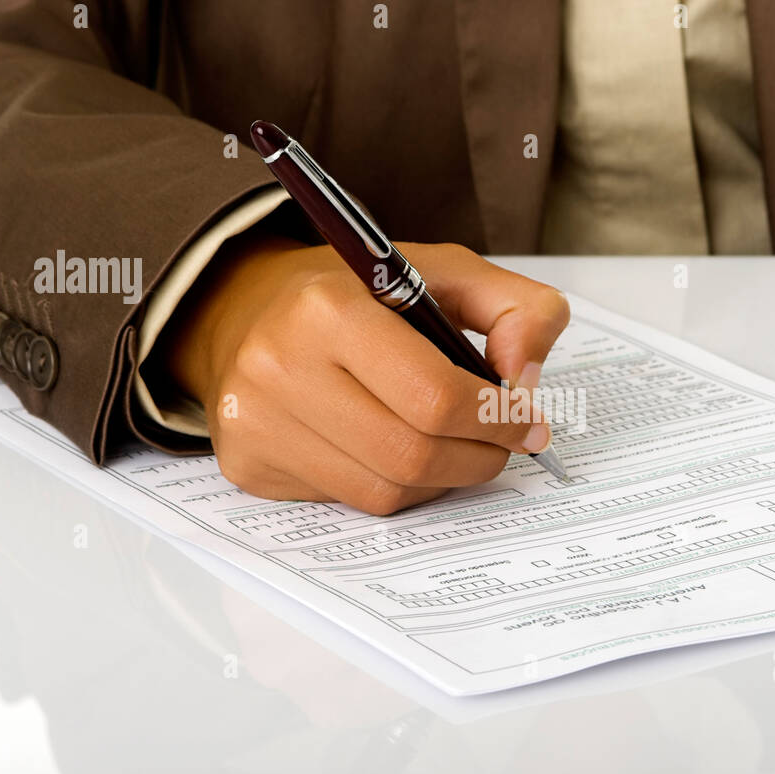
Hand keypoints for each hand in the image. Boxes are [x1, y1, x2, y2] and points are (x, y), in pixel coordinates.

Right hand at [160, 233, 569, 513]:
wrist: (248, 308)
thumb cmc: (357, 295)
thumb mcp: (443, 272)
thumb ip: (515, 307)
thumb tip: (526, 377)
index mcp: (328, 308)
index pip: (435, 395)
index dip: (497, 419)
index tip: (526, 422)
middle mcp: (279, 365)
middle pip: (412, 453)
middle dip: (479, 457)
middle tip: (502, 445)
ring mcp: (256, 421)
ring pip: (385, 490)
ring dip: (443, 479)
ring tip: (458, 448)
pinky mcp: (248, 462)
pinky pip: (351, 501)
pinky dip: (397, 487)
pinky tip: (400, 453)